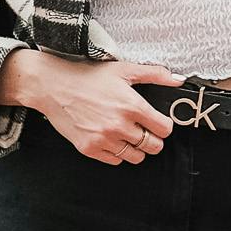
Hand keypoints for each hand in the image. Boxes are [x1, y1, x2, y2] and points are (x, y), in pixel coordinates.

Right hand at [1, 50, 183, 164]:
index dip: (164, 125)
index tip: (159, 122)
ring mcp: (104, 139)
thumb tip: (178, 80)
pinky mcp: (89, 149)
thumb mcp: (123, 69)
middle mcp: (119, 125)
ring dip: (136, 147)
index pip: (165, 129)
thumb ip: (154, 74)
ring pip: (135, 157)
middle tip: (145, 130)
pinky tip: (112, 138)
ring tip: (127, 134)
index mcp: (132, 106)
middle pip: (153, 146)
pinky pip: (115, 161)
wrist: (52, 85)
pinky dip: (117, 153)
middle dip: (153, 139)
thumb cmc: (86, 76)